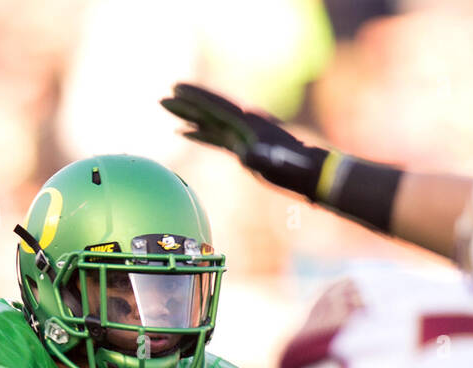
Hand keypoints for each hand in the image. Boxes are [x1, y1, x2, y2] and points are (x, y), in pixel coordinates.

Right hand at [161, 83, 326, 198]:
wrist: (309, 173)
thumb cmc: (294, 169)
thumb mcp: (277, 164)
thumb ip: (261, 158)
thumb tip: (247, 155)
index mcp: (248, 123)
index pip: (216, 106)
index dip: (196, 97)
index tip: (177, 89)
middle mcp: (243, 124)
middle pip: (210, 110)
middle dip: (187, 104)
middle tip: (164, 98)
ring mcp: (243, 135)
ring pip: (210, 122)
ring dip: (190, 116)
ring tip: (169, 109)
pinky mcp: (243, 147)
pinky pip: (216, 137)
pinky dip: (200, 134)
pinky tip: (186, 133)